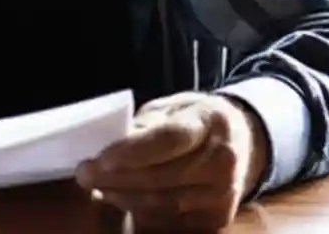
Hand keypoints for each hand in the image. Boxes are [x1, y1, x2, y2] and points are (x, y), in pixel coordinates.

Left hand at [75, 91, 268, 231]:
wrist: (244, 142)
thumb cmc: (196, 120)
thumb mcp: (173, 107)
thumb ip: (144, 125)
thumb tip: (108, 147)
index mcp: (211, 122)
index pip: (169, 140)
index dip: (132, 151)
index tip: (99, 158)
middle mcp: (223, 161)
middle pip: (161, 177)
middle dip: (115, 178)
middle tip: (84, 173)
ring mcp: (223, 194)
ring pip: (161, 204)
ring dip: (122, 198)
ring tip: (97, 187)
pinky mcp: (218, 219)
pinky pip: (169, 221)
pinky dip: (140, 213)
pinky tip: (121, 200)